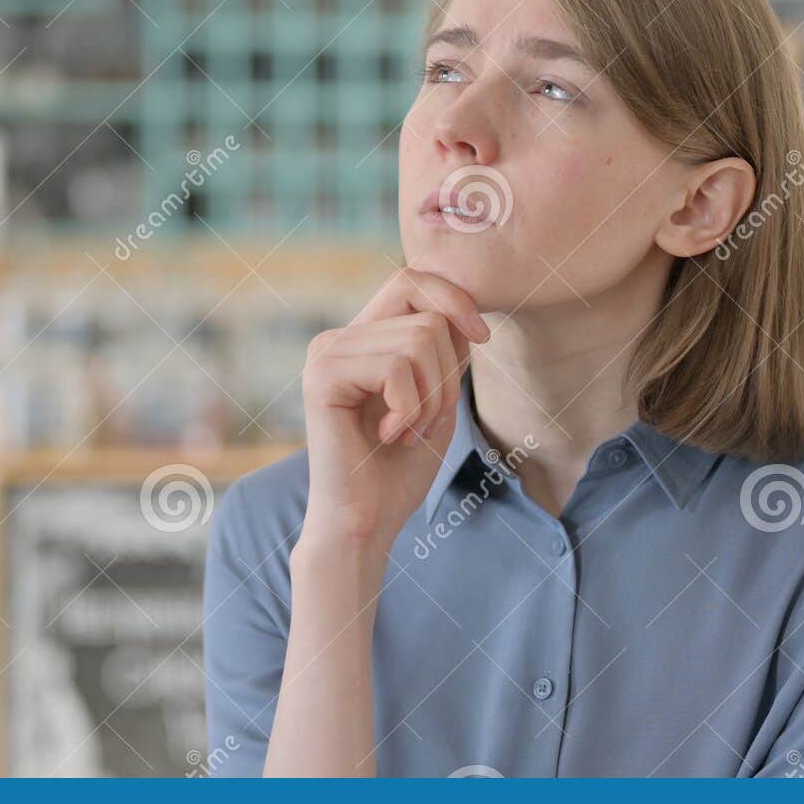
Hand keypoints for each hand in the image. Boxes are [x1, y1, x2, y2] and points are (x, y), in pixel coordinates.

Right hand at [298, 267, 490, 553]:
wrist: (365, 522)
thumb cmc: (399, 469)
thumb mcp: (437, 397)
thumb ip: (444, 350)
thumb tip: (464, 308)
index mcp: (361, 339)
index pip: (412, 280)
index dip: (455, 300)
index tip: (483, 339)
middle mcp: (337, 339)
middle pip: (425, 313)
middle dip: (448, 371)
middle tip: (429, 421)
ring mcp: (325, 354)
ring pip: (418, 339)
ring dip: (432, 397)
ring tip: (409, 432)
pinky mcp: (320, 377)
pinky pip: (395, 367)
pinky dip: (411, 409)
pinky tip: (388, 436)